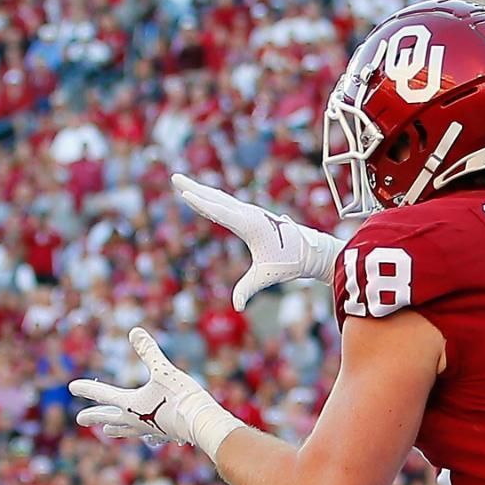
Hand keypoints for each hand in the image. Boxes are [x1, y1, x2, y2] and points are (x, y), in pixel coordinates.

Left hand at [70, 328, 244, 456]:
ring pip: (126, 429)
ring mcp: (148, 429)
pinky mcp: (162, 434)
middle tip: (79, 418)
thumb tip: (134, 331)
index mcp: (130, 403)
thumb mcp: (164, 370)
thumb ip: (148, 351)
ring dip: (115, 428)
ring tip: (106, 431)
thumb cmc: (181, 396)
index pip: (103, 394)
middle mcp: (135, 419)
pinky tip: (147, 435)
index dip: (86, 389)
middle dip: (94, 415)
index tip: (72, 387)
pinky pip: (147, 434)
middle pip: (109, 416)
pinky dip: (142, 433)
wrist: (201, 423)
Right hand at [172, 174, 342, 309]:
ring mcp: (249, 212)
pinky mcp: (250, 215)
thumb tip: (237, 307)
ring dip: (200, 189)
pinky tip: (201, 197)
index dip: (201, 204)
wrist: (309, 250)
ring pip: (220, 198)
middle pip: (216, 197)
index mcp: (250, 225)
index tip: (184, 195)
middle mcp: (248, 213)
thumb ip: (249, 289)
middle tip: (174, 177)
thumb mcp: (267, 276)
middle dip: (194, 187)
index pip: (220, 213)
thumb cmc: (289, 262)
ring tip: (182, 182)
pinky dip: (210, 198)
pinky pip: (225, 204)